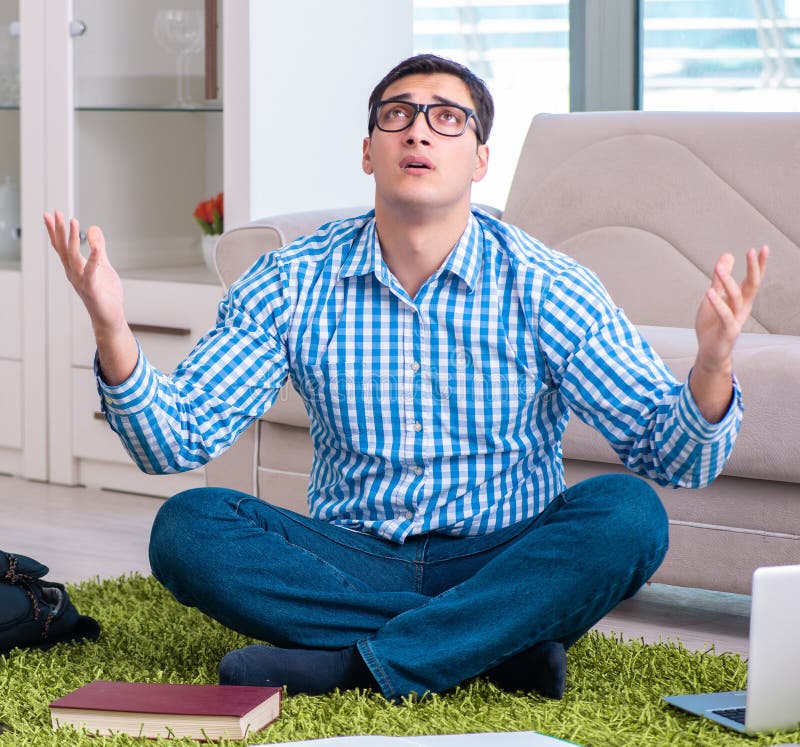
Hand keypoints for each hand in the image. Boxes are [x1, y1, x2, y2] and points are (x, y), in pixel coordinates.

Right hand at [43, 211, 125, 336]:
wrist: (109, 317)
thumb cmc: (105, 294)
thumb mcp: (103, 266)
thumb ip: (98, 249)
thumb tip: (93, 228)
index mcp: (75, 267)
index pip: (62, 246)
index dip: (56, 230)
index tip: (50, 214)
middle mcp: (74, 273)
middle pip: (63, 248)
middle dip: (59, 230)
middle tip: (55, 212)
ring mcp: (81, 281)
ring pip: (73, 257)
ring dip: (73, 239)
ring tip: (73, 222)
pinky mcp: (92, 289)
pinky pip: (91, 272)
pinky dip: (93, 259)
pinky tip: (95, 248)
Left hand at [690, 245, 768, 422]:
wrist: (709, 354)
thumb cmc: (712, 325)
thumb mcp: (715, 297)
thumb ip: (720, 279)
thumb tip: (727, 256)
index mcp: (741, 300)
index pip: (752, 279)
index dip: (758, 265)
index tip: (762, 248)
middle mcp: (742, 309)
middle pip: (751, 286)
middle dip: (753, 269)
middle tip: (751, 251)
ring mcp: (736, 320)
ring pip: (736, 298)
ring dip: (727, 282)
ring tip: (717, 268)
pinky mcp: (727, 331)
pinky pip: (724, 315)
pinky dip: (717, 303)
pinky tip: (709, 292)